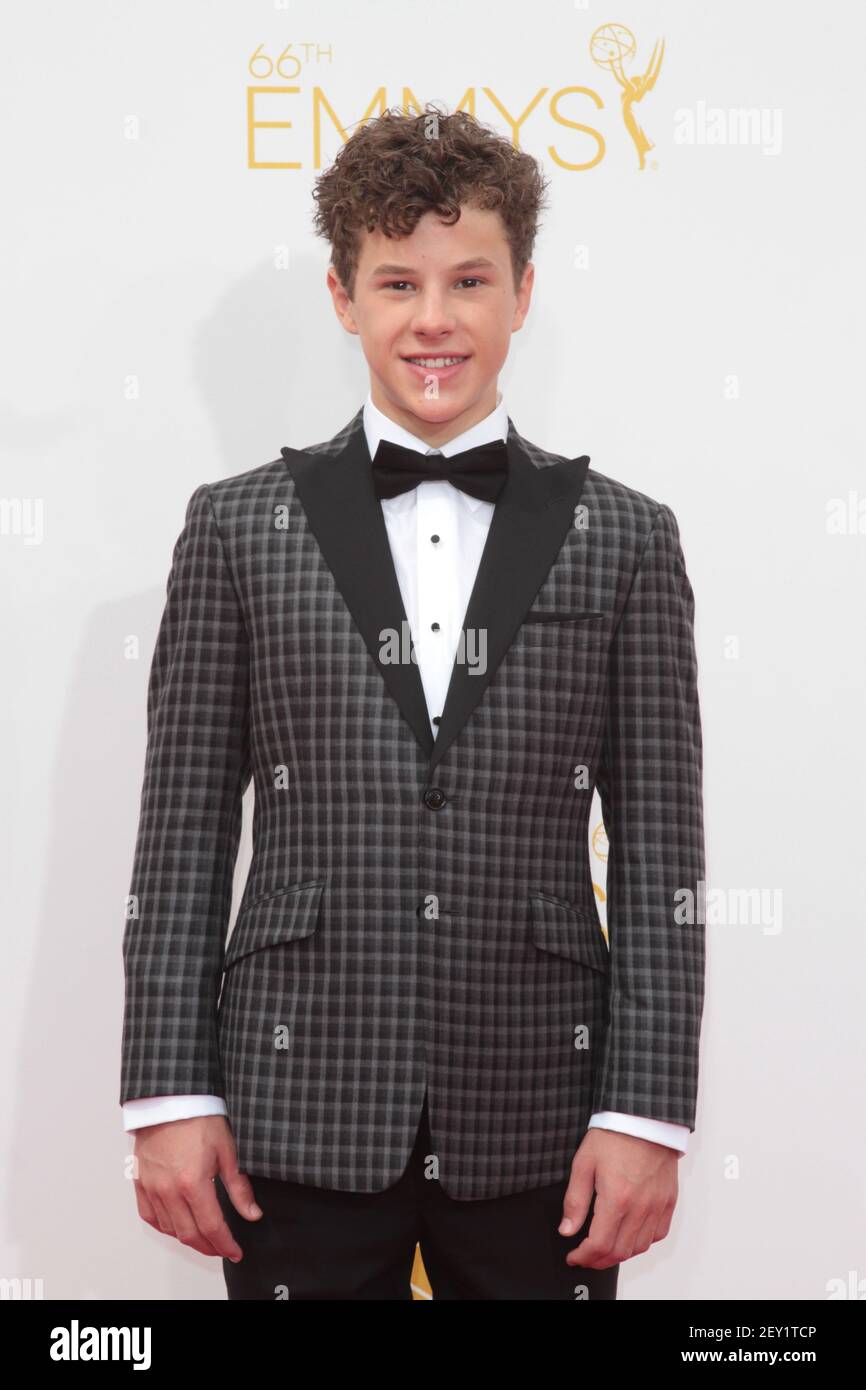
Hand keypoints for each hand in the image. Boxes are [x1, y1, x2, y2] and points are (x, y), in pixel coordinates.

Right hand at [131, 1114, 261, 1260]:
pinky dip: (164, 1226)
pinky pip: (149, 1215)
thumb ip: (238, 1187)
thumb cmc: (200, 1118)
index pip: (211, 1227)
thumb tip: (252, 1213)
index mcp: (192, 1183)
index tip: (235, 1252)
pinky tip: (176, 1226)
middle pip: (189, 1234)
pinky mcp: (140, 1181)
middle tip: (223, 1248)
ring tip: (204, 1239)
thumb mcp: (227, 1150)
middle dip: (209, 1247)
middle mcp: (168, 1190)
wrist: (172, 1099)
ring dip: (188, 1239)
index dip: (225, 1244)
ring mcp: (152, 1187)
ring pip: (169, 1228)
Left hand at [558, 1128, 678, 1267]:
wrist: (643, 1117)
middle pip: (620, 1251)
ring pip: (640, 1247)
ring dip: (620, 1254)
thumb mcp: (584, 1163)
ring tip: (605, 1249)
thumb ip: (575, 1201)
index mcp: (617, 1198)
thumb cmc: (614, 1136)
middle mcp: (640, 1207)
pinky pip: (658, 1233)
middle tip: (586, 1257)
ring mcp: (657, 1205)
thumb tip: (567, 1229)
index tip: (574, 1256)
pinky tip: (630, 1236)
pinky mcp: (669, 1200)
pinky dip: (643, 1242)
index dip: (584, 1257)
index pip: (600, 1244)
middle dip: (598, 1260)